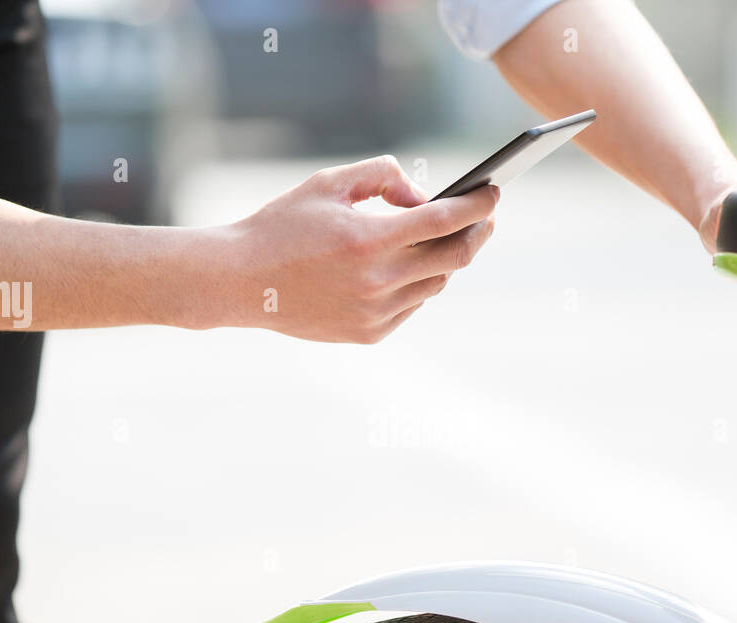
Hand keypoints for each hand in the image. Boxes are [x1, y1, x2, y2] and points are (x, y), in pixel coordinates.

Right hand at [213, 156, 497, 342]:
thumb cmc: (283, 225)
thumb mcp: (329, 183)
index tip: (495, 192)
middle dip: (477, 233)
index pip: (444, 220)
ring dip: (447, 260)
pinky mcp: (369, 333)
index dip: (478, 205)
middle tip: (486, 217)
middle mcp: (377, 281)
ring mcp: (375, 313)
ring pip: (436, 284)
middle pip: (454, 258)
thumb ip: (383, 176)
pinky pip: (411, 305)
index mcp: (369, 240)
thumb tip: (423, 197)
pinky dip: (418, 284)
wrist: (241, 281)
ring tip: (450, 239)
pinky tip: (413, 267)